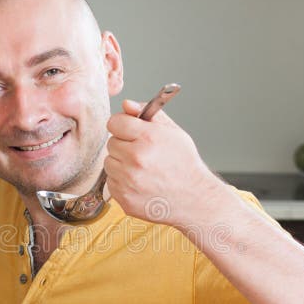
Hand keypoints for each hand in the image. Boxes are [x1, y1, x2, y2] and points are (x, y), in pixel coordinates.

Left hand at [104, 99, 221, 226]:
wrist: (194, 199)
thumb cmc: (185, 165)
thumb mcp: (173, 133)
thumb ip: (149, 114)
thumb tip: (126, 105)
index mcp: (147, 138)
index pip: (115, 122)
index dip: (123, 125)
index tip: (130, 131)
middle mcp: (135, 159)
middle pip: (111, 143)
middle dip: (124, 146)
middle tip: (142, 153)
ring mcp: (128, 180)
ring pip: (109, 163)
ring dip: (121, 164)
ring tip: (142, 169)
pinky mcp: (124, 198)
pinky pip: (111, 183)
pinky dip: (122, 182)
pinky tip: (140, 183)